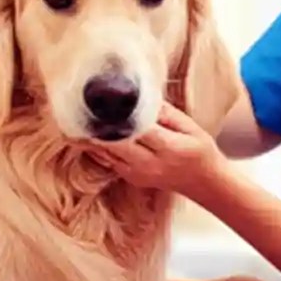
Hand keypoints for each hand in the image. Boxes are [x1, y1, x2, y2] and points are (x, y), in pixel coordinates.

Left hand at [93, 102, 226, 196]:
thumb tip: (142, 98)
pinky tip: (88, 134)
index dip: (118, 118)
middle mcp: (150, 164)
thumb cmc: (199, 149)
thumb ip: (166, 113)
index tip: (102, 102)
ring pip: (108, 154)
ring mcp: (139, 174)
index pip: (137, 130)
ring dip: (92, 138)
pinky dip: (98, 147)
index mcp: (168, 148)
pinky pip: (109, 161)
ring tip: (77, 120)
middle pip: (116, 144)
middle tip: (80, 110)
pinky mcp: (131, 178)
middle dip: (98, 128)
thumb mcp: (191, 127)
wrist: (204, 181)